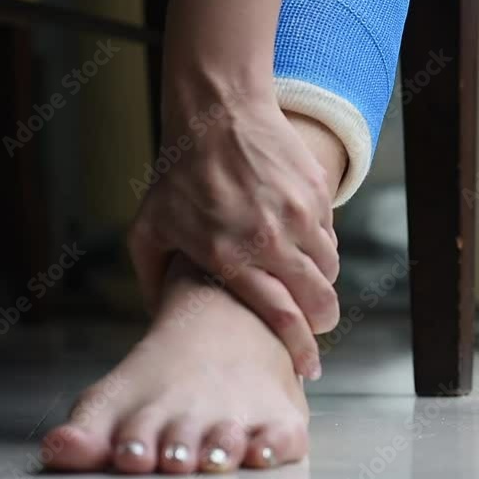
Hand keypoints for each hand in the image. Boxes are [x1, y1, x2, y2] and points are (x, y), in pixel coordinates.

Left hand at [128, 89, 339, 379]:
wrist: (217, 112)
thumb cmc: (179, 172)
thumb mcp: (149, 229)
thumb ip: (155, 279)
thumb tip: (161, 319)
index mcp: (232, 257)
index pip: (282, 318)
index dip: (301, 348)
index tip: (308, 366)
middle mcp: (271, 240)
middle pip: (319, 301)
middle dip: (322, 323)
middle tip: (318, 328)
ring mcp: (300, 214)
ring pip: (329, 269)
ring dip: (321, 284)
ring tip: (306, 282)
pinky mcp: (316, 193)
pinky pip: (330, 235)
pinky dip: (321, 247)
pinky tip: (301, 241)